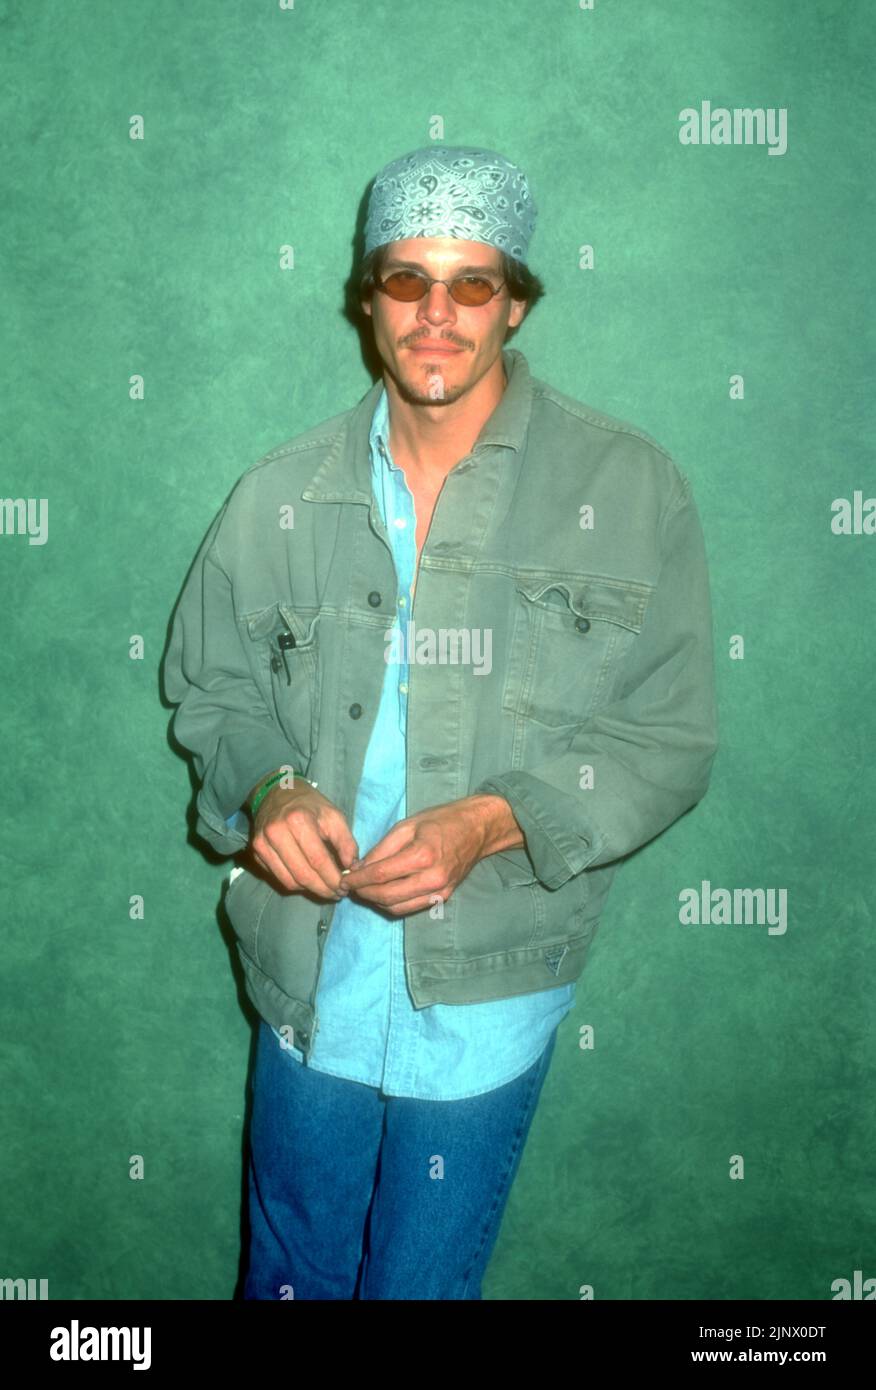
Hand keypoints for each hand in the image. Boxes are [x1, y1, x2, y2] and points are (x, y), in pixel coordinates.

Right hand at [249, 780, 358, 899]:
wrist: (276, 792)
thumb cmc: (309, 804)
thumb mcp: (334, 815)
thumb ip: (346, 842)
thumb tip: (352, 869)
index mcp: (298, 821)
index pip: (318, 860)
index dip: (333, 879)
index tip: (344, 887)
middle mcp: (276, 833)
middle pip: (303, 875)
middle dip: (323, 889)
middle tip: (337, 894)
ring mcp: (262, 844)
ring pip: (289, 881)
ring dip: (310, 890)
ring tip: (325, 888)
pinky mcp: (256, 853)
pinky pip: (278, 877)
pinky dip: (296, 883)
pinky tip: (308, 880)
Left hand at [339, 798, 493, 915]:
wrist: (478, 829)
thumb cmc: (442, 820)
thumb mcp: (407, 825)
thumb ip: (382, 848)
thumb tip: (359, 868)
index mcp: (422, 855)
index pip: (381, 874)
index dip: (358, 879)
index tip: (343, 878)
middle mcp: (432, 878)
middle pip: (387, 896)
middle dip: (364, 893)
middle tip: (350, 886)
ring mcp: (440, 892)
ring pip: (397, 907)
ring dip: (376, 902)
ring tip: (364, 890)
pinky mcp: (443, 898)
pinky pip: (411, 907)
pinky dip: (392, 904)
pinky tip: (383, 893)